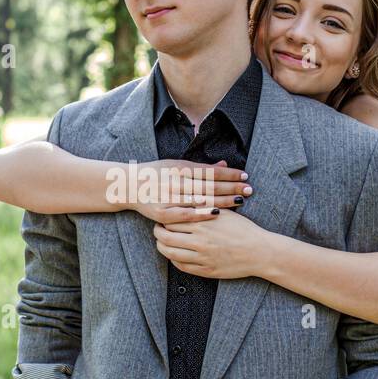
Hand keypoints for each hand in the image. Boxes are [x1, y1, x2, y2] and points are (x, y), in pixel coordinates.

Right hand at [131, 159, 251, 224]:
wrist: (128, 186)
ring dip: (223, 199)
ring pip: (201, 199)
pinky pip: (186, 214)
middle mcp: (176, 181)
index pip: (210, 171)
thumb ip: (200, 167)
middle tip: (249, 189)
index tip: (245, 176)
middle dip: (231, 187)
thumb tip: (224, 164)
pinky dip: (202, 213)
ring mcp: (169, 197)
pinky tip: (217, 213)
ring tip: (240, 200)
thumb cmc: (155, 175)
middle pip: (209, 184)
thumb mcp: (176, 165)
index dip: (229, 173)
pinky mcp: (163, 213)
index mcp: (180, 168)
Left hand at [152, 207, 267, 278]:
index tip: (164, 216)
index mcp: (203, 223)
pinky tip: (175, 254)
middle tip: (159, 229)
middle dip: (158, 232)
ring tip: (163, 242)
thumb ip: (206, 205)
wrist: (259, 251)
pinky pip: (181, 266)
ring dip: (162, 247)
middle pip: (165, 236)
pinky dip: (174, 259)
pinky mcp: (205, 270)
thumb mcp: (225, 212)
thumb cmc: (243, 229)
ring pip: (169, 252)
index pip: (172, 219)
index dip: (165, 217)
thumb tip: (189, 198)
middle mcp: (199, 240)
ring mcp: (201, 257)